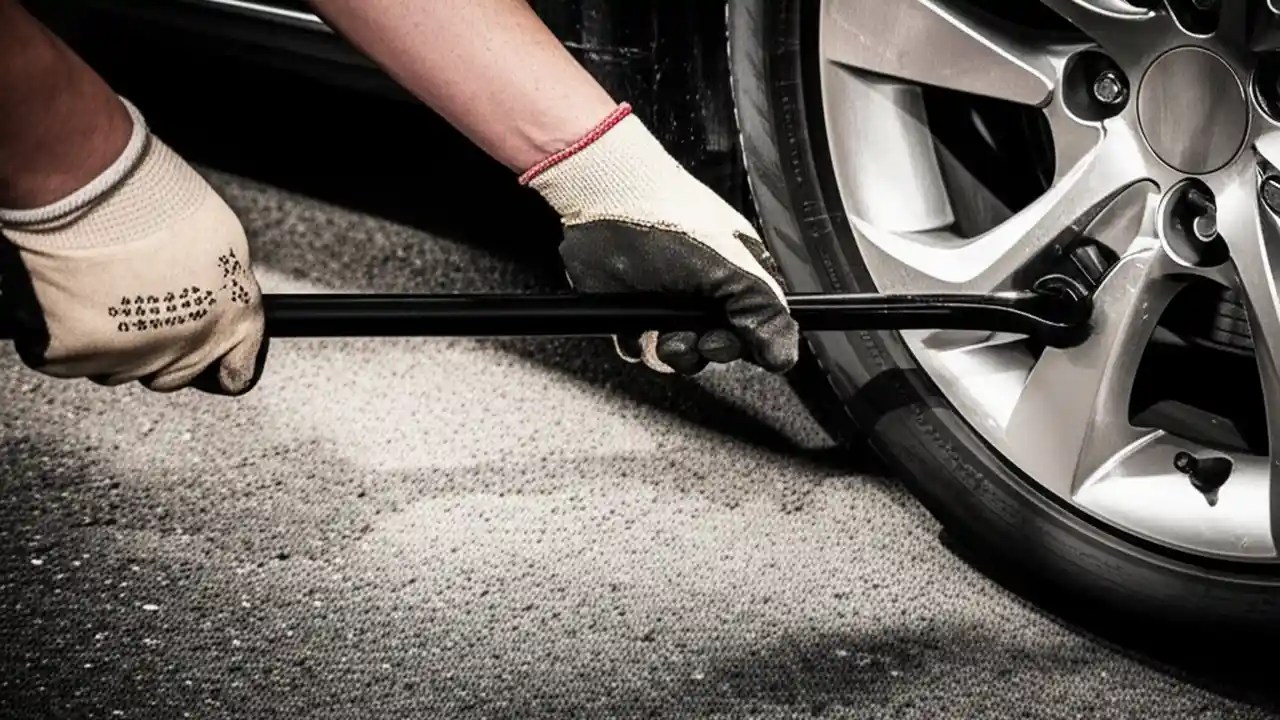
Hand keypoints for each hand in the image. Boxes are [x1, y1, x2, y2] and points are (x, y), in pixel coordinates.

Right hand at [0, 122, 265, 394]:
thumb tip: (216, 297)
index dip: (221, 362)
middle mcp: (186, 350)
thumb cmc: (156, 201)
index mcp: (231, 321)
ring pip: (119, 367)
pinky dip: (63, 336)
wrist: (90, 191)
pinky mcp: (74, 357)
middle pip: (172, 373)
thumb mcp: (222, 240)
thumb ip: (223, 286)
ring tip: (100, 290)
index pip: (236, 372)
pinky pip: (69, 358)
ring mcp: (129, 359)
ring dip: (112, 341)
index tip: (216, 362)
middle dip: (159, 348)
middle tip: (138, 303)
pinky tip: (66, 298)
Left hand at [523, 104, 798, 374]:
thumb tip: (784, 356)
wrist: (603, 203)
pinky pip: (640, 347)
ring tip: (666, 333)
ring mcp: (668, 301)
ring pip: (681, 354)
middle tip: (703, 339)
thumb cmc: (670, 222)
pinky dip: (638, 344)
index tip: (738, 341)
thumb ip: (764, 314)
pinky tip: (637, 325)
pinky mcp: (631, 310)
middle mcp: (706, 291)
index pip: (759, 325)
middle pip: (720, 346)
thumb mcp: (732, 269)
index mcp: (740, 275)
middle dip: (711, 349)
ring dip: (675, 352)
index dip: (752, 343)